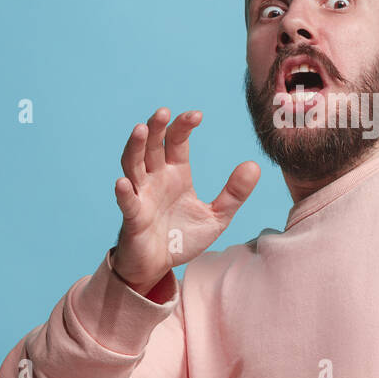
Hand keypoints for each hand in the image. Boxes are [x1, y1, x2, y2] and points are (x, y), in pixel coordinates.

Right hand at [112, 107, 259, 295]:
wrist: (160, 266)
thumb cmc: (182, 237)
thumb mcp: (216, 216)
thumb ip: (234, 193)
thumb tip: (254, 165)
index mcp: (175, 173)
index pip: (176, 142)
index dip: (183, 126)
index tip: (197, 115)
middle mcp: (156, 179)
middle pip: (152, 146)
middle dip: (156, 128)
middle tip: (163, 112)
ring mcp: (142, 196)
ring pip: (133, 166)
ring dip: (135, 148)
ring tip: (141, 130)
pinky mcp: (133, 218)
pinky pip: (127, 202)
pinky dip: (124, 192)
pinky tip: (124, 183)